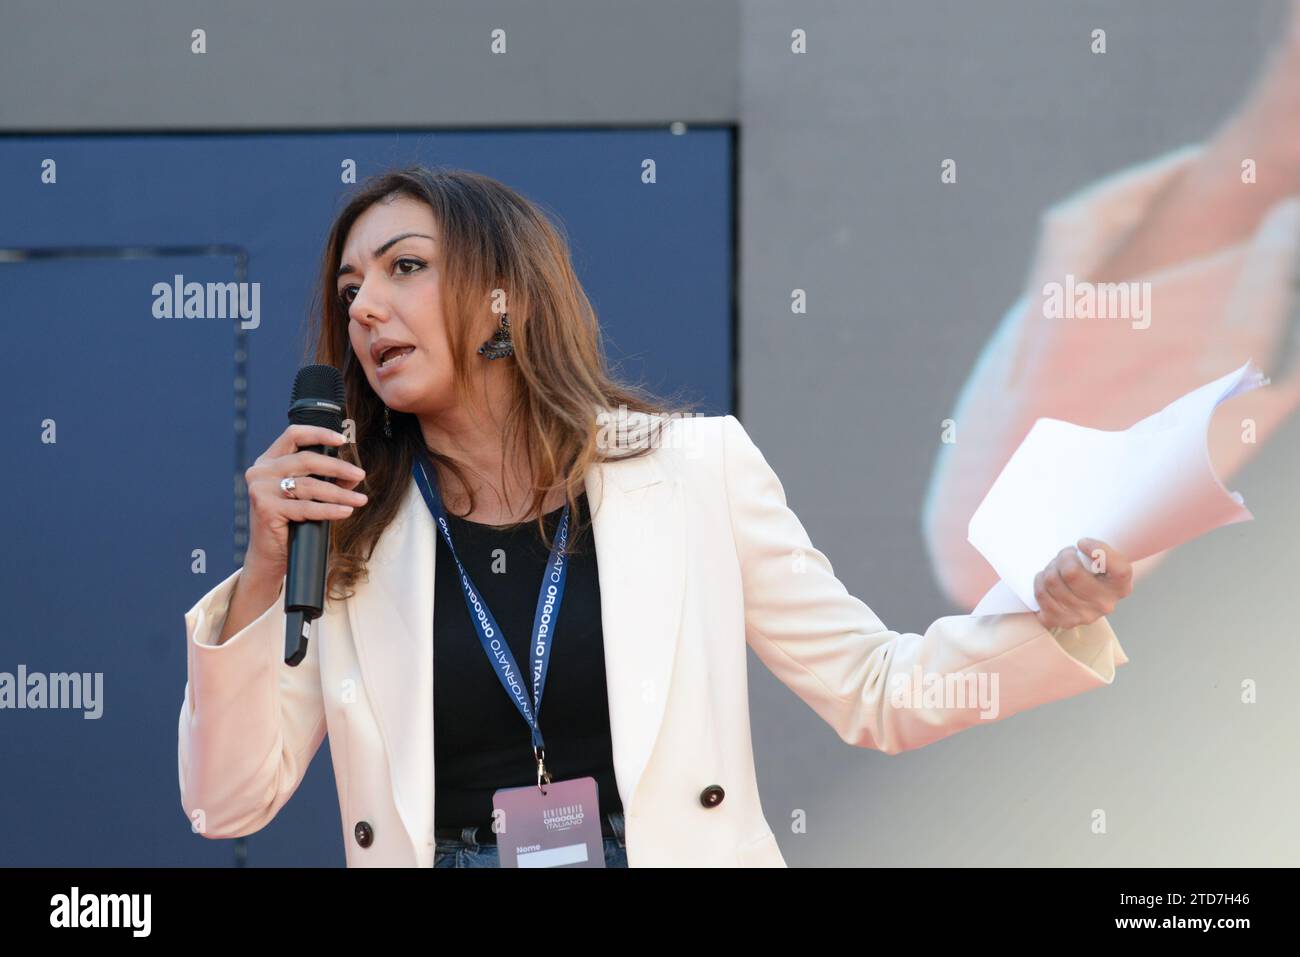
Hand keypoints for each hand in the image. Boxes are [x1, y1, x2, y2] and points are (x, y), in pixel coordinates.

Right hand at [243, 424, 367, 577]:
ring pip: (310, 485)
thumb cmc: (290, 522)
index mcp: (268, 461)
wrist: (269, 555)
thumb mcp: (306, 495)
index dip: (319, 434)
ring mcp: (261, 489)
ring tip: (361, 500)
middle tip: (360, 475)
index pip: (293, 435)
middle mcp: (261, 471)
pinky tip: (346, 511)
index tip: (343, 440)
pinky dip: (330, 509)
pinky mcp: (266, 508)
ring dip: (340, 493)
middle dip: (338, 467)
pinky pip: (307, 507)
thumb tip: (353, 476)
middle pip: (306, 460)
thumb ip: (324, 480)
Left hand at [1033, 538, 1132, 630]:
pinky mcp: (1062, 621)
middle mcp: (1104, 604)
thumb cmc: (1093, 572)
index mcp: (1120, 586)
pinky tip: (1046, 581)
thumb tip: (1082, 546)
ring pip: (1052, 581)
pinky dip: (1039, 583)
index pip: (1118, 568)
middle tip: (1065, 555)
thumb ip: (1101, 551)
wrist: (1083, 595)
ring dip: (1049, 568)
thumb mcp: (1105, 559)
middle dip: (1063, 556)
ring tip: (1056, 568)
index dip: (1097, 550)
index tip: (1083, 543)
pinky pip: (1041, 596)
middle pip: (1071, 572)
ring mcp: (1083, 616)